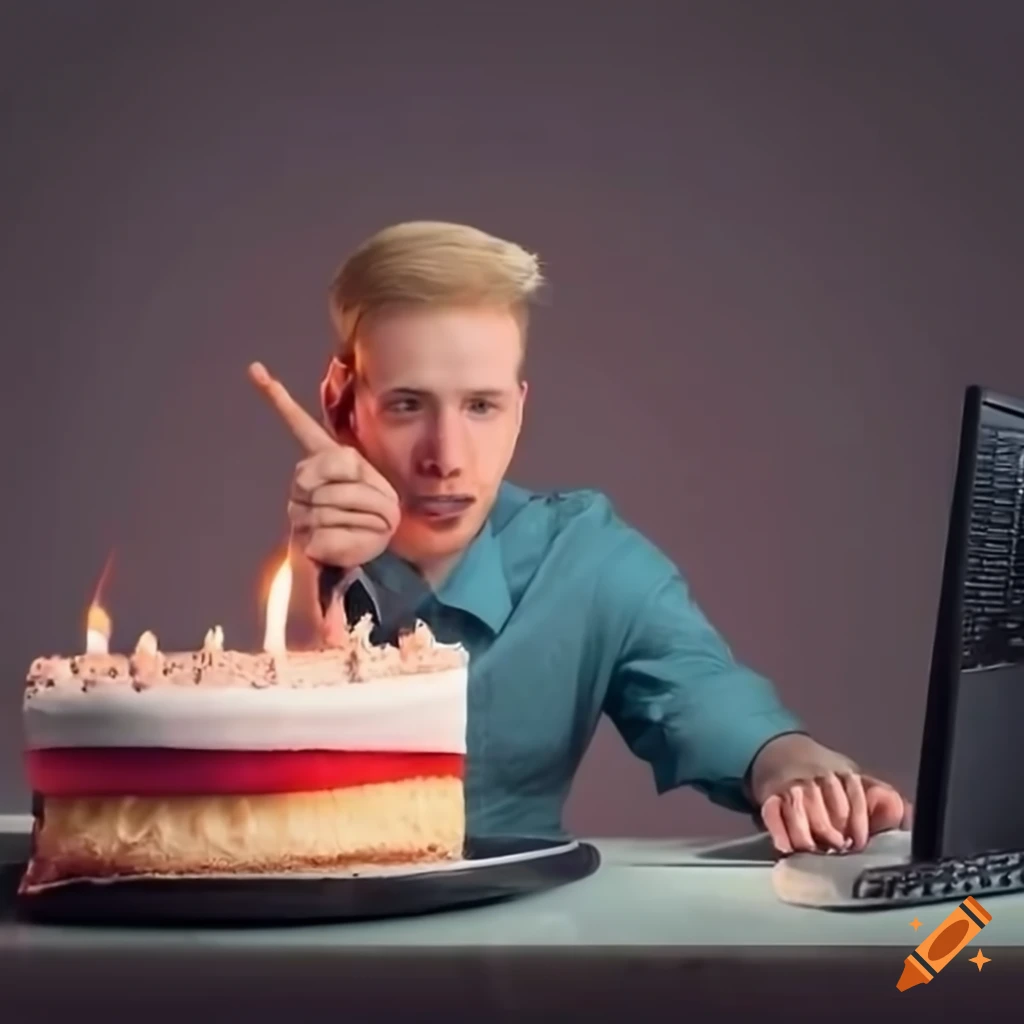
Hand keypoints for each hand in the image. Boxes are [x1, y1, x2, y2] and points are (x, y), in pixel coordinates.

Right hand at [248, 362, 400, 568]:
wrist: (354, 560)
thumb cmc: (371, 520)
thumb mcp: (378, 490)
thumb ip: (359, 474)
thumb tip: (337, 472)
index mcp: (322, 462)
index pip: (300, 425)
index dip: (278, 397)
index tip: (255, 369)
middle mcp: (302, 482)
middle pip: (339, 476)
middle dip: (372, 495)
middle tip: (387, 512)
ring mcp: (298, 510)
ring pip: (337, 506)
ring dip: (370, 521)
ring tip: (376, 530)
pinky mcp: (302, 539)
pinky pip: (334, 533)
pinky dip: (357, 542)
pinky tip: (358, 546)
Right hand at [750, 734, 910, 854]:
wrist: (784, 754)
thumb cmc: (827, 778)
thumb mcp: (855, 782)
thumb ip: (883, 800)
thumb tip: (909, 817)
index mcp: (843, 776)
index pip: (854, 804)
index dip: (858, 829)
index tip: (858, 844)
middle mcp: (816, 781)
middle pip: (826, 818)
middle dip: (832, 838)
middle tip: (836, 850)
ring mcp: (791, 790)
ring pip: (799, 820)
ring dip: (808, 841)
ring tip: (816, 851)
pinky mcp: (769, 799)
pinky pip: (773, 817)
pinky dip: (779, 833)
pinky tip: (786, 847)